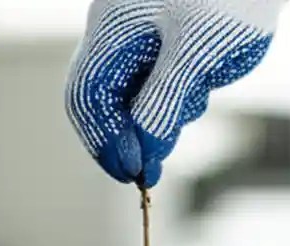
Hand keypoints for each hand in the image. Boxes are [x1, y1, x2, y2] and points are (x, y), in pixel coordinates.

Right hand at [65, 0, 285, 186]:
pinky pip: (160, 77)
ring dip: (158, 113)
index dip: (104, 141)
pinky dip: (177, 94)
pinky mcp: (172, 34)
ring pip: (135, 92)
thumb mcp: (197, 52)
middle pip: (105, 98)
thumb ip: (164, 104)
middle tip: (154, 172)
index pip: (86, 96)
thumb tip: (144, 155)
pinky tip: (203, 80)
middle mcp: (119, 30)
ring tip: (198, 93)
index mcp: (112, 28)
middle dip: (130, 135)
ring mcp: (145, 31)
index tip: (135, 174)